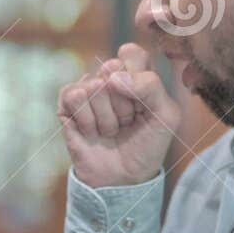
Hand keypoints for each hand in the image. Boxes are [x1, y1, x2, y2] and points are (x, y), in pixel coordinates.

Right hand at [57, 43, 179, 188]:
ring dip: (106, 118)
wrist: (124, 179)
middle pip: (112, 70)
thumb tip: (113, 78)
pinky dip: (87, 121)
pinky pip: (74, 96)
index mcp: (136, 74)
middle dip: (124, 104)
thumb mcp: (167, 117)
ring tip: (111, 130)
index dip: (138, 79)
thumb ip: (151, 87)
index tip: (145, 105)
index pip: (132, 53)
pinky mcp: (67, 104)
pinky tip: (93, 132)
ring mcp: (87, 89)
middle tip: (128, 121)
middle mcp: (110, 78)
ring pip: (93, 86)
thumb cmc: (148, 146)